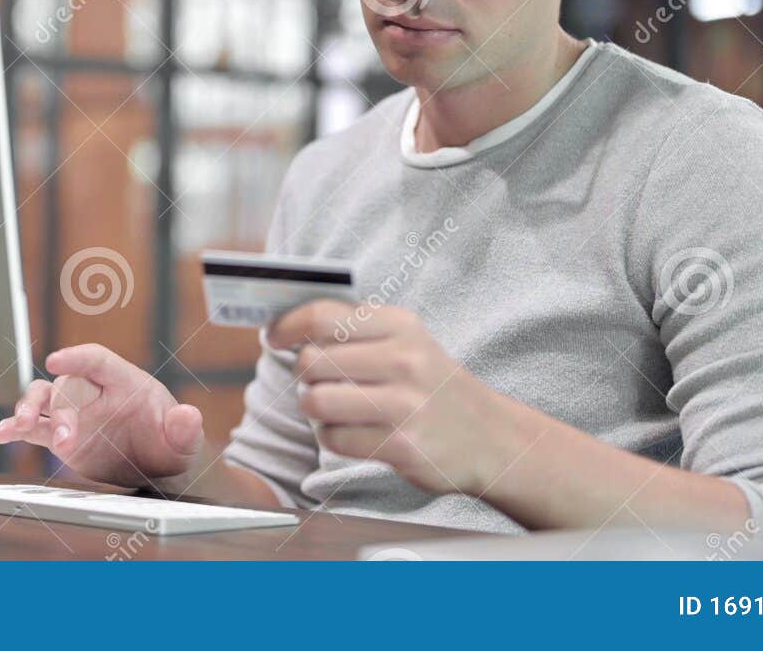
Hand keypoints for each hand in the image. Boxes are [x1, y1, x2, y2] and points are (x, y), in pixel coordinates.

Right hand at [0, 343, 203, 488]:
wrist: (157, 466)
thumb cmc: (170, 442)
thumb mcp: (183, 439)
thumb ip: (184, 428)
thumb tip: (189, 417)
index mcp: (124, 382)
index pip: (98, 361)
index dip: (77, 357)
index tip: (57, 360)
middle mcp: (95, 392)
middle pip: (68, 387)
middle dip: (60, 411)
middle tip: (63, 441)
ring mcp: (76, 413)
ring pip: (44, 399)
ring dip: (29, 410)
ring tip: (19, 427)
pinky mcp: (62, 436)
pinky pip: (34, 427)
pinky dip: (16, 429)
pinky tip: (3, 435)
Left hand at [268, 299, 507, 495]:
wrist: (489, 437)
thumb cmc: (431, 385)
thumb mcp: (407, 341)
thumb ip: (354, 329)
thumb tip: (286, 325)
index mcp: (400, 325)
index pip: (322, 316)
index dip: (286, 326)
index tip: (273, 337)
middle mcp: (404, 360)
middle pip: (312, 361)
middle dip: (304, 375)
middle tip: (319, 382)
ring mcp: (405, 405)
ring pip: (317, 402)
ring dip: (314, 409)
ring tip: (333, 409)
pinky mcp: (403, 445)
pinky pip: (335, 440)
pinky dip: (333, 439)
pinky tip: (353, 433)